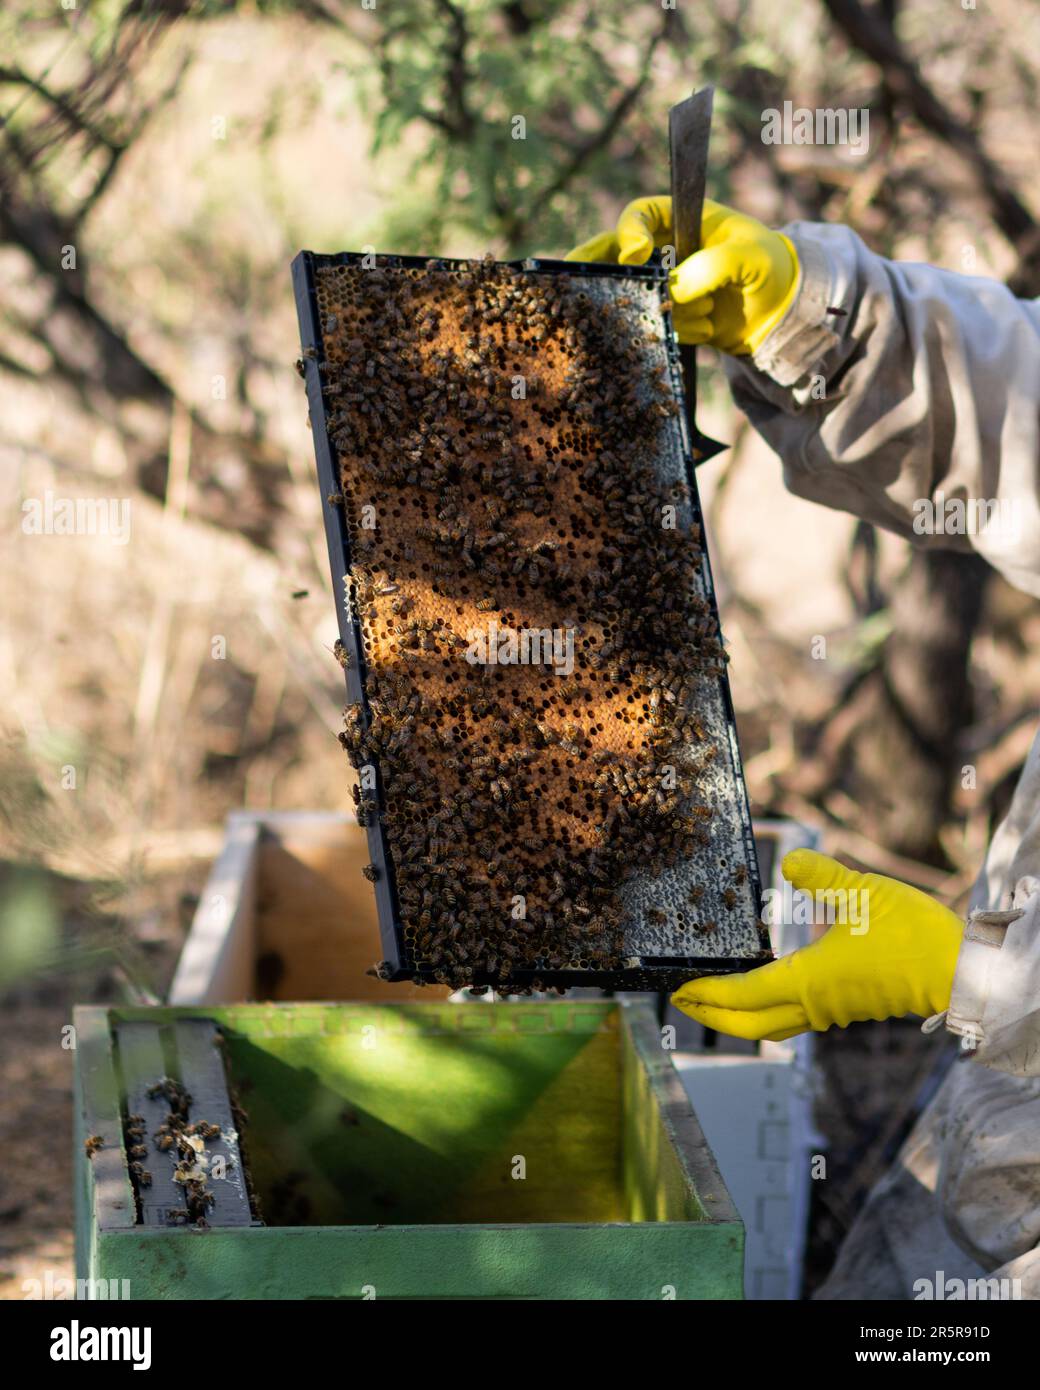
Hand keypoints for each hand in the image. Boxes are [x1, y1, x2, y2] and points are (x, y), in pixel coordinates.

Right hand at [566, 195, 799, 353]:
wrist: (780, 311)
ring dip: (659, 306)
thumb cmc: (769, 267)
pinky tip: (707, 327)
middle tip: (572, 280)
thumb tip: (675, 290)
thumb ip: (714, 266)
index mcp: (681, 219)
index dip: (629, 232)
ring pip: (630, 292)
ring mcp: (662, 283)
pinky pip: (653, 322)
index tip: (636, 255)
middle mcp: (664, 248)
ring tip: (703, 310)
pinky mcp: (667, 315)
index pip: (640, 215)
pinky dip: (676, 328)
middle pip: (613, 251)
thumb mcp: (750, 257)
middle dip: (592, 265)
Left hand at [671, 850, 963, 1039]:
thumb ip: (819, 876)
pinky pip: (796, 1017)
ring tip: (718, 997)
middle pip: (752, 1026)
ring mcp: (833, 1009)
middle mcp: (815, 1003)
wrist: (959, 969)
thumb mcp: (860, 891)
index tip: (681, 991)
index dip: (709, 995)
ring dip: (741, 1016)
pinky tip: (769, 988)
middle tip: (684, 1003)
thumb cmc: (912, 933)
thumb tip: (789, 863)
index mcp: (808, 981)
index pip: (743, 995)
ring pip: (774, 1026)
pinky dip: (770, 1009)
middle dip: (715, 1016)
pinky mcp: (849, 1006)